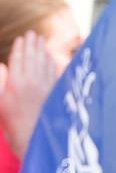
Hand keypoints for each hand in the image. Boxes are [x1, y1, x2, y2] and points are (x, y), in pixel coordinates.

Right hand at [0, 32, 58, 156]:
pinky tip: (50, 57)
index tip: (21, 38)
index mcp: (15, 83)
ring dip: (42, 50)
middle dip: (32, 44)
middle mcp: (31, 81)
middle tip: (33, 34)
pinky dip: (50, 61)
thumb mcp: (0, 104)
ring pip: (44, 62)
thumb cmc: (12, 124)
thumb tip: (2, 67)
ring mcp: (45, 86)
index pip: (18, 59)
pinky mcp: (53, 92)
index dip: (20, 48)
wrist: (34, 138)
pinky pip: (53, 71)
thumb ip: (1, 83)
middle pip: (32, 57)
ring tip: (41, 41)